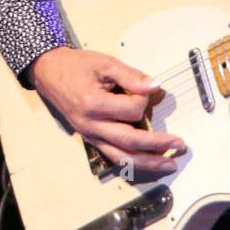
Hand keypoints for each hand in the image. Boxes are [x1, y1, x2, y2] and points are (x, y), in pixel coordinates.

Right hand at [27, 46, 184, 175]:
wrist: (50, 73)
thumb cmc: (77, 66)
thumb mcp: (105, 63)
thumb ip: (131, 76)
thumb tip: (155, 87)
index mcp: (94, 104)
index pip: (131, 110)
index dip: (144, 98)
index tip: (146, 87)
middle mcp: (91, 125)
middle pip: (129, 142)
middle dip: (157, 146)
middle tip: (180, 145)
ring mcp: (89, 135)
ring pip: (121, 157)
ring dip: (147, 163)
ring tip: (169, 165)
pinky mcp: (90, 138)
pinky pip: (112, 155)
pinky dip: (131, 162)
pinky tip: (147, 163)